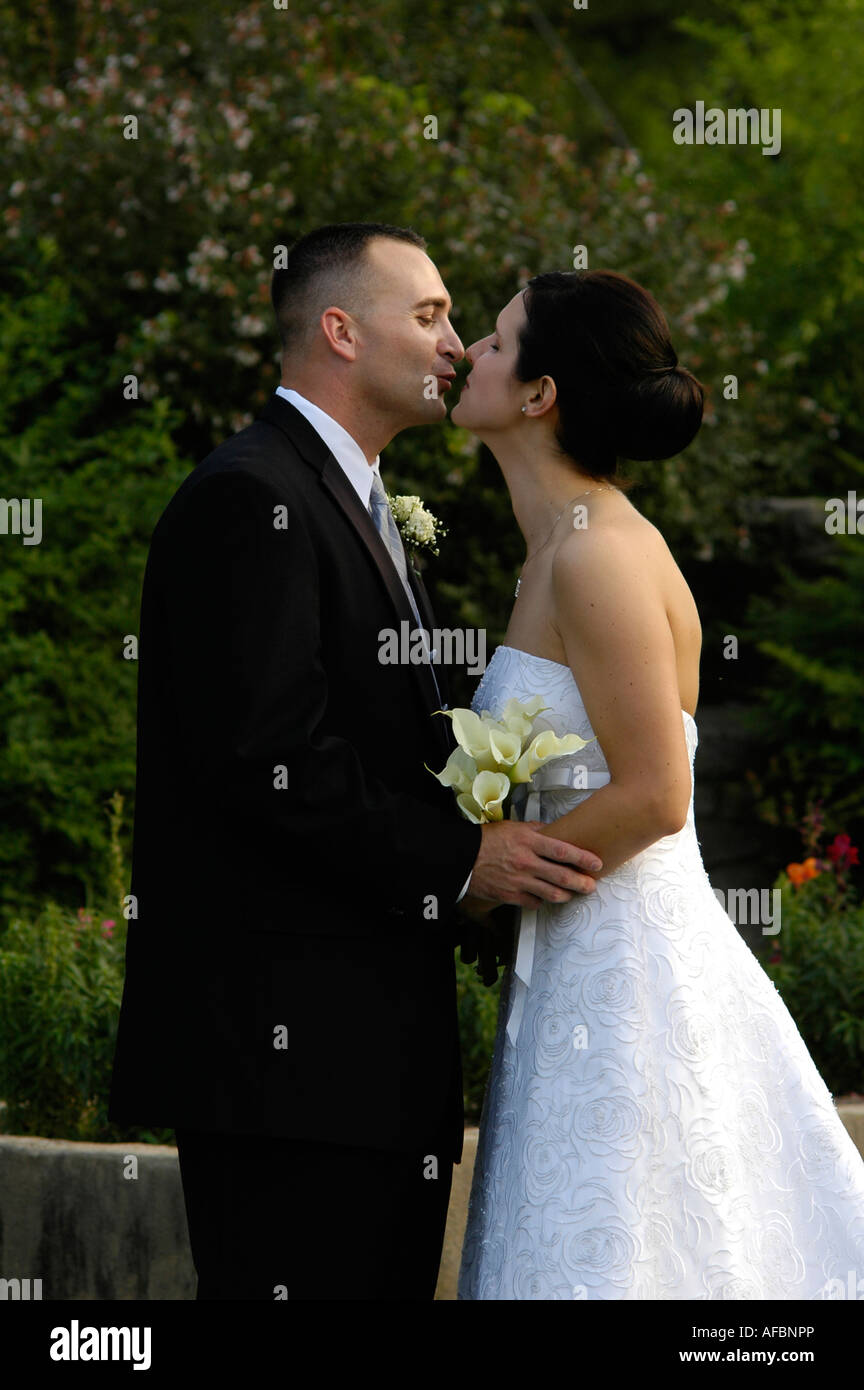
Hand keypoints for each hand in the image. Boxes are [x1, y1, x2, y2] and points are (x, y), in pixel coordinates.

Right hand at [468, 819, 601, 909]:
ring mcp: (519, 881)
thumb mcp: (512, 827)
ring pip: (551, 893)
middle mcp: (526, 862)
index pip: (563, 850)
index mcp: (528, 841)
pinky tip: (546, 897)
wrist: (461, 858)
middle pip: (562, 876)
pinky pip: (534, 902)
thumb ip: (535, 830)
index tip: (596, 863)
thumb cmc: (486, 840)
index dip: (583, 858)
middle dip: (581, 882)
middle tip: (591, 885)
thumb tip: (553, 831)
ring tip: (572, 894)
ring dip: (566, 895)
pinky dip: (542, 900)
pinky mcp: (510, 895)